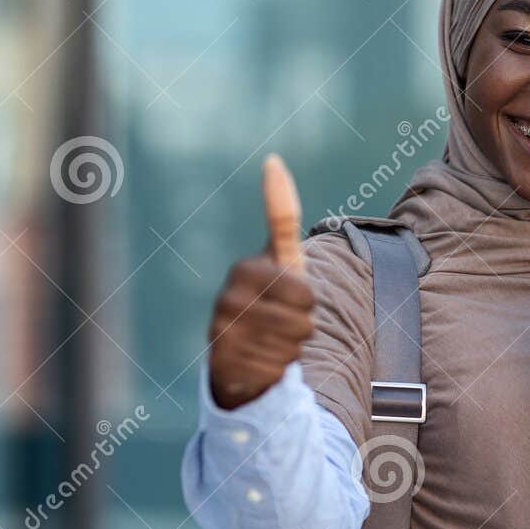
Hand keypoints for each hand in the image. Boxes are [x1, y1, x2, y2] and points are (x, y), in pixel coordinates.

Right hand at [206, 155, 316, 409]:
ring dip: (291, 346)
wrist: (238, 353)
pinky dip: (275, 368)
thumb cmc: (269, 299)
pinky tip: (259, 360)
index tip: (295, 290)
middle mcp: (230, 295)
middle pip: (304, 316)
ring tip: (271, 339)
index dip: (306, 298)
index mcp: (248, 269)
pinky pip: (274, 367)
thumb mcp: (281, 258)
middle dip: (306, 323)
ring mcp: (223, 327)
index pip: (302, 289)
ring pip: (292, 343)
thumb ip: (280, 215)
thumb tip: (273, 159)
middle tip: (285, 322)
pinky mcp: (222, 359)